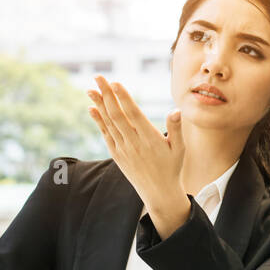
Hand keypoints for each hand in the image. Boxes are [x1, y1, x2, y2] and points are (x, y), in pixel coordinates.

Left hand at [86, 75, 189, 236]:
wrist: (158, 192)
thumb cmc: (172, 167)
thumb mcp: (179, 148)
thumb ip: (175, 128)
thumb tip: (176, 110)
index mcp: (149, 139)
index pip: (133, 114)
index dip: (123, 98)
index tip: (115, 83)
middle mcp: (133, 143)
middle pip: (116, 115)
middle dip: (106, 94)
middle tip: (98, 77)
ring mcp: (123, 149)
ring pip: (108, 123)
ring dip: (98, 104)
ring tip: (90, 89)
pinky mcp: (117, 154)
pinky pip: (105, 134)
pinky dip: (98, 120)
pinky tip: (92, 108)